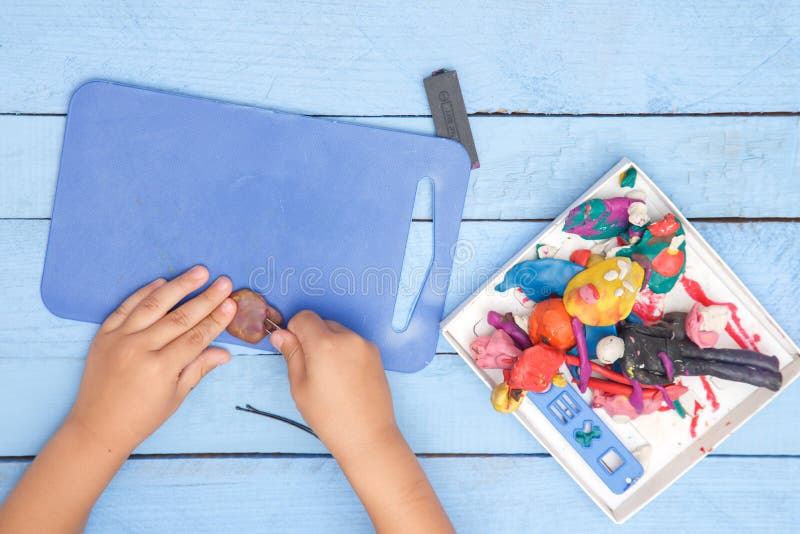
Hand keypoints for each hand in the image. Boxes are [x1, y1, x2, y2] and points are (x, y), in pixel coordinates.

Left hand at [66, 265, 236, 454]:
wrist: (97, 427)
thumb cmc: (141, 417)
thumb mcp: (175, 397)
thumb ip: (198, 368)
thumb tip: (225, 352)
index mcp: (160, 369)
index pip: (195, 337)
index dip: (216, 320)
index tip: (231, 303)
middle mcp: (139, 350)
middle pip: (179, 318)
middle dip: (205, 298)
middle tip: (224, 282)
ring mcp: (119, 339)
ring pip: (154, 305)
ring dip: (179, 286)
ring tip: (199, 272)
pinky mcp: (103, 335)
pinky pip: (126, 307)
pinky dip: (144, 292)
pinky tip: (163, 282)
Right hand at [270, 311, 399, 461]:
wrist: (367, 436)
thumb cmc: (330, 416)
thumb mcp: (300, 386)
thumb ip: (291, 354)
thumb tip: (280, 335)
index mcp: (325, 343)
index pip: (304, 317)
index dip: (294, 331)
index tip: (294, 350)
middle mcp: (348, 338)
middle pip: (322, 323)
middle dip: (312, 338)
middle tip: (311, 369)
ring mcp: (365, 345)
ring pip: (338, 332)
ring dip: (329, 344)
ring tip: (330, 377)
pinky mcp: (375, 354)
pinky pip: (353, 343)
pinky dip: (344, 352)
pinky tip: (344, 378)